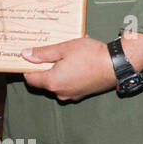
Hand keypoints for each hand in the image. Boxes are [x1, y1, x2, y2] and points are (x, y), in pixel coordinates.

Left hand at [21, 31, 142, 100]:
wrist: (116, 65)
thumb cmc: (91, 55)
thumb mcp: (64, 48)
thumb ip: (43, 53)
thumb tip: (25, 55)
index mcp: (52, 82)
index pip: (30, 78)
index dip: (27, 68)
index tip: (30, 58)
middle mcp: (60, 92)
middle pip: (43, 81)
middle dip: (45, 67)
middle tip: (52, 52)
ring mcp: (71, 95)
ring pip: (57, 83)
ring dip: (58, 70)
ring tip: (68, 55)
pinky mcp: (81, 94)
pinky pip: (69, 85)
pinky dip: (69, 75)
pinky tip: (78, 62)